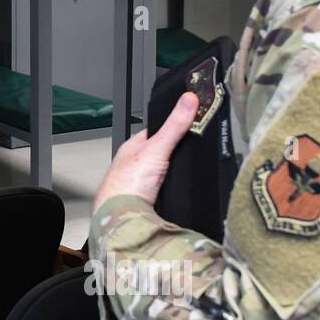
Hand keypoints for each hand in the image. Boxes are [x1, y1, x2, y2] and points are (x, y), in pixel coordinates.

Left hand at [92, 92, 197, 210]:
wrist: (120, 219)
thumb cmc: (125, 186)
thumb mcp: (155, 149)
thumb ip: (174, 126)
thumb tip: (189, 100)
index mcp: (134, 147)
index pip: (158, 130)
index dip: (176, 125)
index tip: (194, 121)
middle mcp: (136, 163)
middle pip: (163, 152)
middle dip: (179, 152)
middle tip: (199, 148)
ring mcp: (142, 181)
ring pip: (165, 171)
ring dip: (177, 172)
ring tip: (193, 170)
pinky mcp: (150, 199)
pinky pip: (167, 189)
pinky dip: (176, 188)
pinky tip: (182, 189)